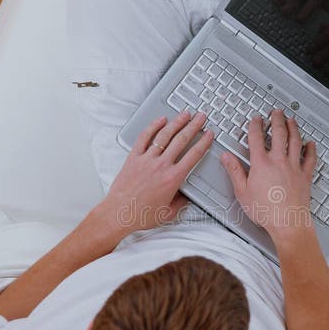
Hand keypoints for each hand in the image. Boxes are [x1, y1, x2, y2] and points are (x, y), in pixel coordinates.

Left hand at [95, 110, 213, 241]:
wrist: (118, 214)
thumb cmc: (142, 215)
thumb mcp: (169, 213)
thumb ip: (181, 202)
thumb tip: (186, 196)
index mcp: (173, 178)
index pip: (194, 155)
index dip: (204, 142)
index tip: (209, 134)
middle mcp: (161, 165)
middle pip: (182, 140)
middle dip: (194, 126)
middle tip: (201, 117)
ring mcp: (147, 159)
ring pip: (165, 135)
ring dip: (177, 122)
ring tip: (185, 114)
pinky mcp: (133, 158)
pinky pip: (144, 137)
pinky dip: (153, 126)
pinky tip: (160, 120)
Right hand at [220, 109, 316, 244]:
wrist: (288, 223)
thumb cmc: (266, 211)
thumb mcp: (242, 192)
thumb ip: (234, 171)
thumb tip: (226, 158)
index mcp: (261, 164)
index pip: (256, 138)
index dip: (255, 125)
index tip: (256, 119)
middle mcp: (279, 161)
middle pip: (278, 133)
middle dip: (277, 120)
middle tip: (276, 112)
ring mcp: (294, 167)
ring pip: (295, 141)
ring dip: (293, 128)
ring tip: (291, 120)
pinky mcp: (305, 176)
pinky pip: (310, 158)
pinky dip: (311, 149)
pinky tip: (310, 144)